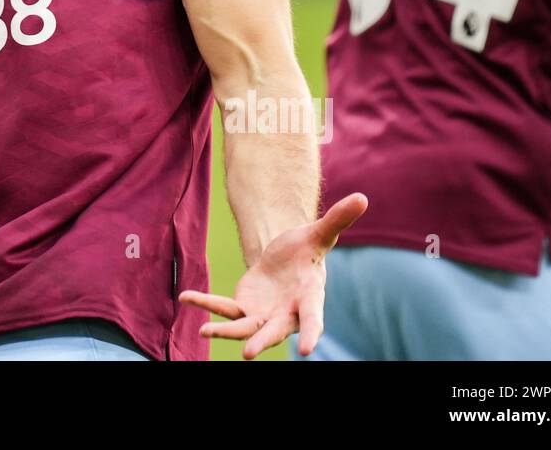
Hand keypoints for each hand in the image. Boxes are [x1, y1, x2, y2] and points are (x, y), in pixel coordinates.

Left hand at [179, 192, 367, 359]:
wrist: (286, 262)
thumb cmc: (306, 252)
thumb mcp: (320, 233)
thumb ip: (338, 219)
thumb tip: (363, 197)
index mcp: (309, 298)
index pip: (313, 317)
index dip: (311, 332)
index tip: (306, 350)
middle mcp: (286, 314)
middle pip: (273, 331)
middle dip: (260, 341)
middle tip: (248, 353)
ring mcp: (263, 315)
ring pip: (243, 326)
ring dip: (224, 331)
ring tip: (204, 332)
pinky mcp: (243, 308)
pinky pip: (223, 308)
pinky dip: (205, 302)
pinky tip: (187, 297)